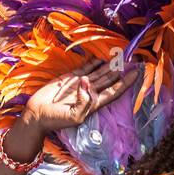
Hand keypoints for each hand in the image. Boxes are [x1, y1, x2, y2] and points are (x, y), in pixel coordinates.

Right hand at [24, 58, 138, 131]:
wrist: (36, 114)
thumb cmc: (55, 120)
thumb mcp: (73, 117)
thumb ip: (83, 102)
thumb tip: (87, 82)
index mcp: (94, 104)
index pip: (114, 91)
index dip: (126, 83)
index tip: (137, 73)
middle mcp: (90, 93)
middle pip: (110, 79)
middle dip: (121, 70)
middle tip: (133, 58)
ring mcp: (81, 84)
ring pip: (100, 72)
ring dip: (110, 64)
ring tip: (121, 54)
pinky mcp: (70, 78)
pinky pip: (86, 67)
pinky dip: (94, 61)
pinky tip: (103, 55)